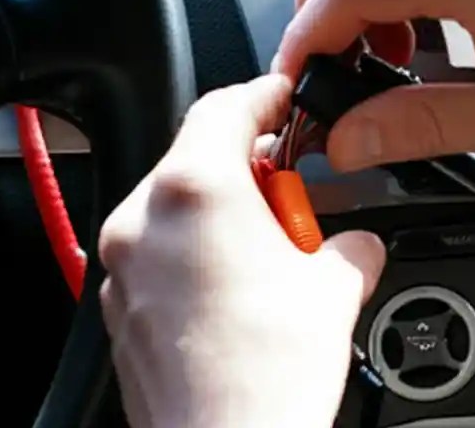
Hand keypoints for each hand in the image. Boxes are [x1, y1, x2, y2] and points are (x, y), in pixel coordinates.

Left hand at [98, 75, 386, 427]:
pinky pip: (160, 255)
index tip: (286, 100)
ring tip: (275, 255)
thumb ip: (349, 244)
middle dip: (251, 168)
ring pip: (176, 207)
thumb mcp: (336, 288)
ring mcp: (124, 267)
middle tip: (297, 197)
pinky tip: (243, 291)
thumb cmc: (268, 378)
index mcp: (196, 191)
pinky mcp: (120, 308)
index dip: (265, 96)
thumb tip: (354, 245)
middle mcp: (145, 220)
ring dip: (225, 213)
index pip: (226, 106)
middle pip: (197, 156)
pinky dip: (198, 255)